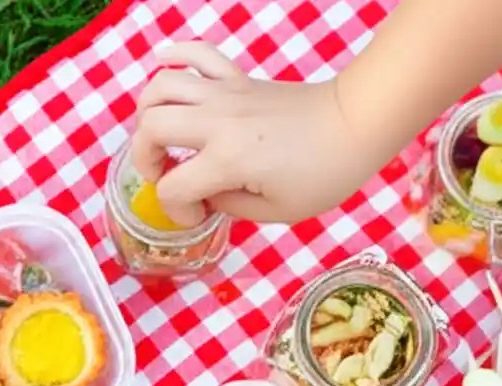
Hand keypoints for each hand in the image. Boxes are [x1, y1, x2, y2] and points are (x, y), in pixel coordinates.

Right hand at [131, 42, 380, 226]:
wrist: (356, 123)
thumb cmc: (326, 172)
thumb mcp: (279, 212)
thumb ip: (232, 206)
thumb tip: (208, 195)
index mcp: (229, 160)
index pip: (174, 188)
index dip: (177, 211)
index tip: (200, 215)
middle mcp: (219, 121)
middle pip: (151, 128)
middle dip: (144, 158)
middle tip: (164, 172)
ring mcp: (226, 94)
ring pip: (161, 85)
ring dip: (147, 111)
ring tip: (159, 132)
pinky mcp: (237, 78)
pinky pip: (197, 53)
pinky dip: (173, 55)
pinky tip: (163, 66)